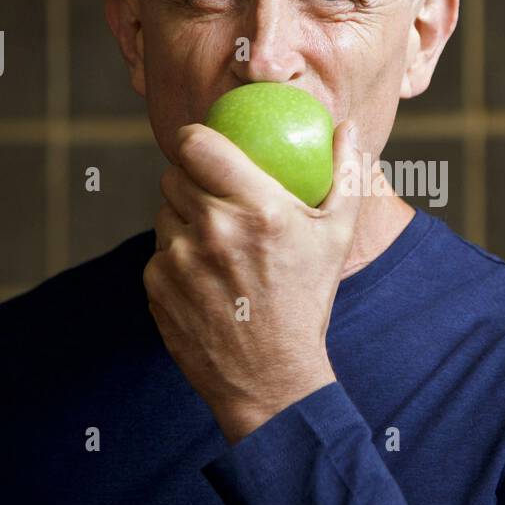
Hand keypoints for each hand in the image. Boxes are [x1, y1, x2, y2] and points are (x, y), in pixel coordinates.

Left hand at [143, 118, 362, 443]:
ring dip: (183, 221)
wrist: (271, 377)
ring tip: (215, 247)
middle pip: (174, 175)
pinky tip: (203, 281)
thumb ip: (346, 175)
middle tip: (212, 196)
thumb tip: (348, 127)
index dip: (194, 138)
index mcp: (258, 208)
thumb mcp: (337, 237)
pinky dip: (175, 260)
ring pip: (164, 214)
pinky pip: (158, 252)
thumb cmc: (307, 301)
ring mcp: (179, 258)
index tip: (202, 144)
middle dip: (191, 181)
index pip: (198, 145)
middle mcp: (214, 228)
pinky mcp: (156, 285)